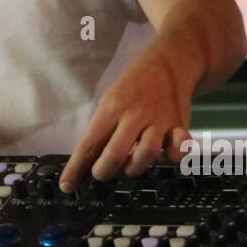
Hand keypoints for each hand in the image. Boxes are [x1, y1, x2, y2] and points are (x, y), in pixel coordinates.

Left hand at [60, 49, 193, 192]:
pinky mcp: (180, 125)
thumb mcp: (111, 98)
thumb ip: (103, 127)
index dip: (76, 168)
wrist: (171, 61)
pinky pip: (178, 150)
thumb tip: (86, 160)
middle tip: (101, 173)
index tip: (67, 185)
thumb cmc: (134, 84)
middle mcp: (135, 114)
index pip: (89, 144)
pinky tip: (164, 153)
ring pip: (145, 155)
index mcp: (112, 106)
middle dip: (103, 172)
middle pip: (115, 154)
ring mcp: (159, 120)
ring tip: (129, 163)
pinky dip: (171, 157)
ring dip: (134, 167)